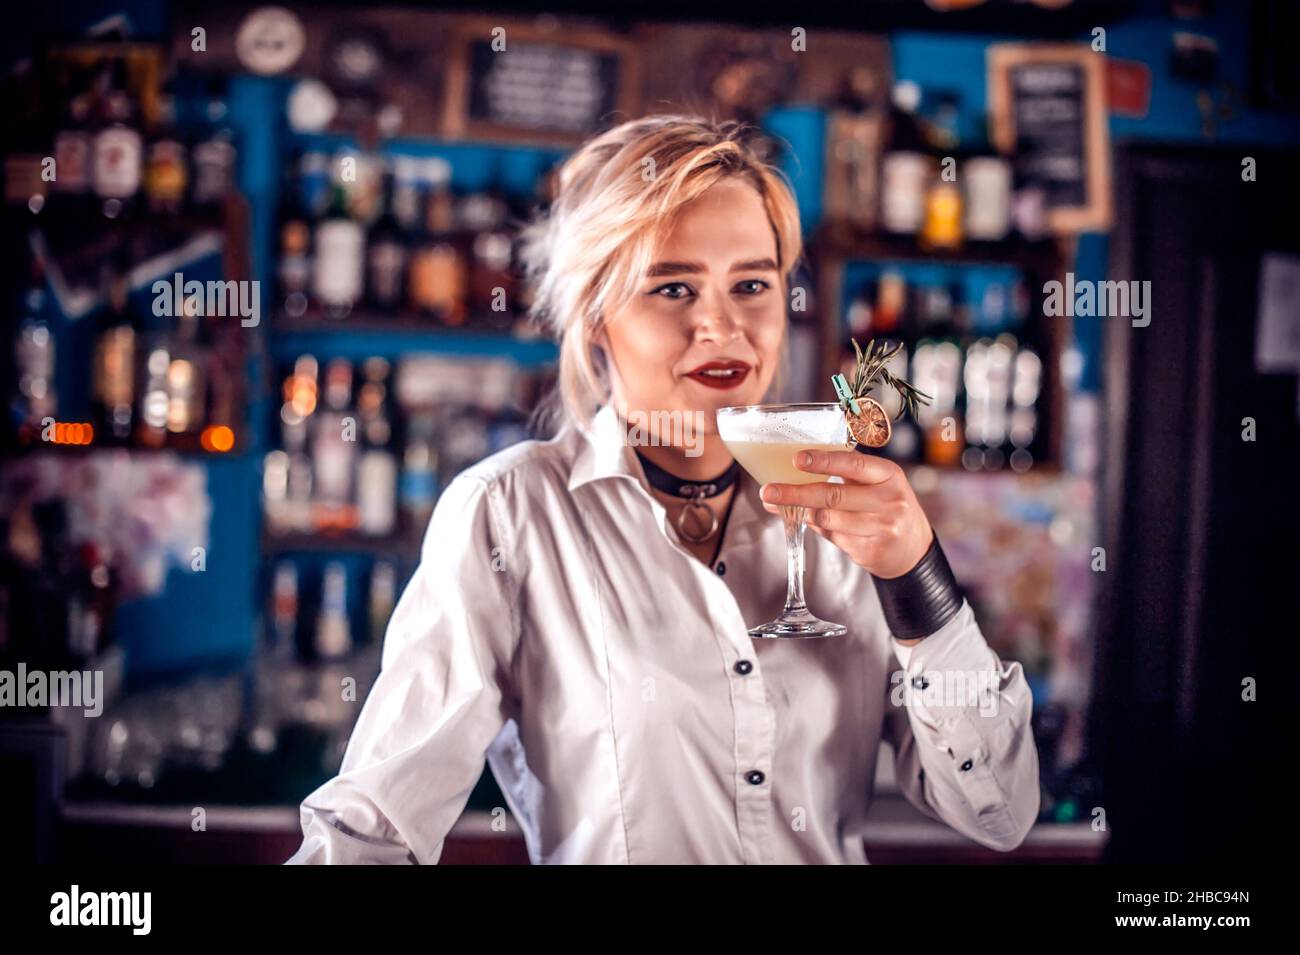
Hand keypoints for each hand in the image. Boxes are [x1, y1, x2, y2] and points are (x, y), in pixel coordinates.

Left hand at [759, 450, 933, 579]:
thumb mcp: (878, 484)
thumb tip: (796, 470)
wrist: (912, 549)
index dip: (824, 461)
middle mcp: (889, 501)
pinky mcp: (870, 551)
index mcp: (889, 475)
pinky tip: (803, 520)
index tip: (797, 459)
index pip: (854, 464)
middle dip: (796, 493)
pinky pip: (833, 537)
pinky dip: (814, 527)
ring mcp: (881, 528)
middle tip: (768, 490)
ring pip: (828, 519)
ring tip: (775, 504)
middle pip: (834, 496)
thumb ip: (846, 476)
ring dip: (798, 511)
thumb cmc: (887, 507)